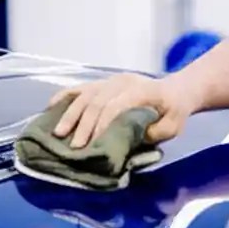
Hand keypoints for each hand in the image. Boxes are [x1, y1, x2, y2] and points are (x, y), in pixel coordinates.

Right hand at [48, 72, 199, 148]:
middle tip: (74, 147)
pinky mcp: (103, 83)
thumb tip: (129, 141)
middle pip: (97, 101)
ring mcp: (112, 80)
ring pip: (86, 94)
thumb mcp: (173, 127)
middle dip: (84, 125)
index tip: (94, 144)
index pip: (116, 105)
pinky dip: (65, 96)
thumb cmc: (174, 112)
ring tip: (58, 133)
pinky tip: (51, 107)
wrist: (177, 91)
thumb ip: (153, 133)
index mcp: (143, 90)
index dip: (103, 124)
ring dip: (70, 114)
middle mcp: (124, 82)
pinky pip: (81, 88)